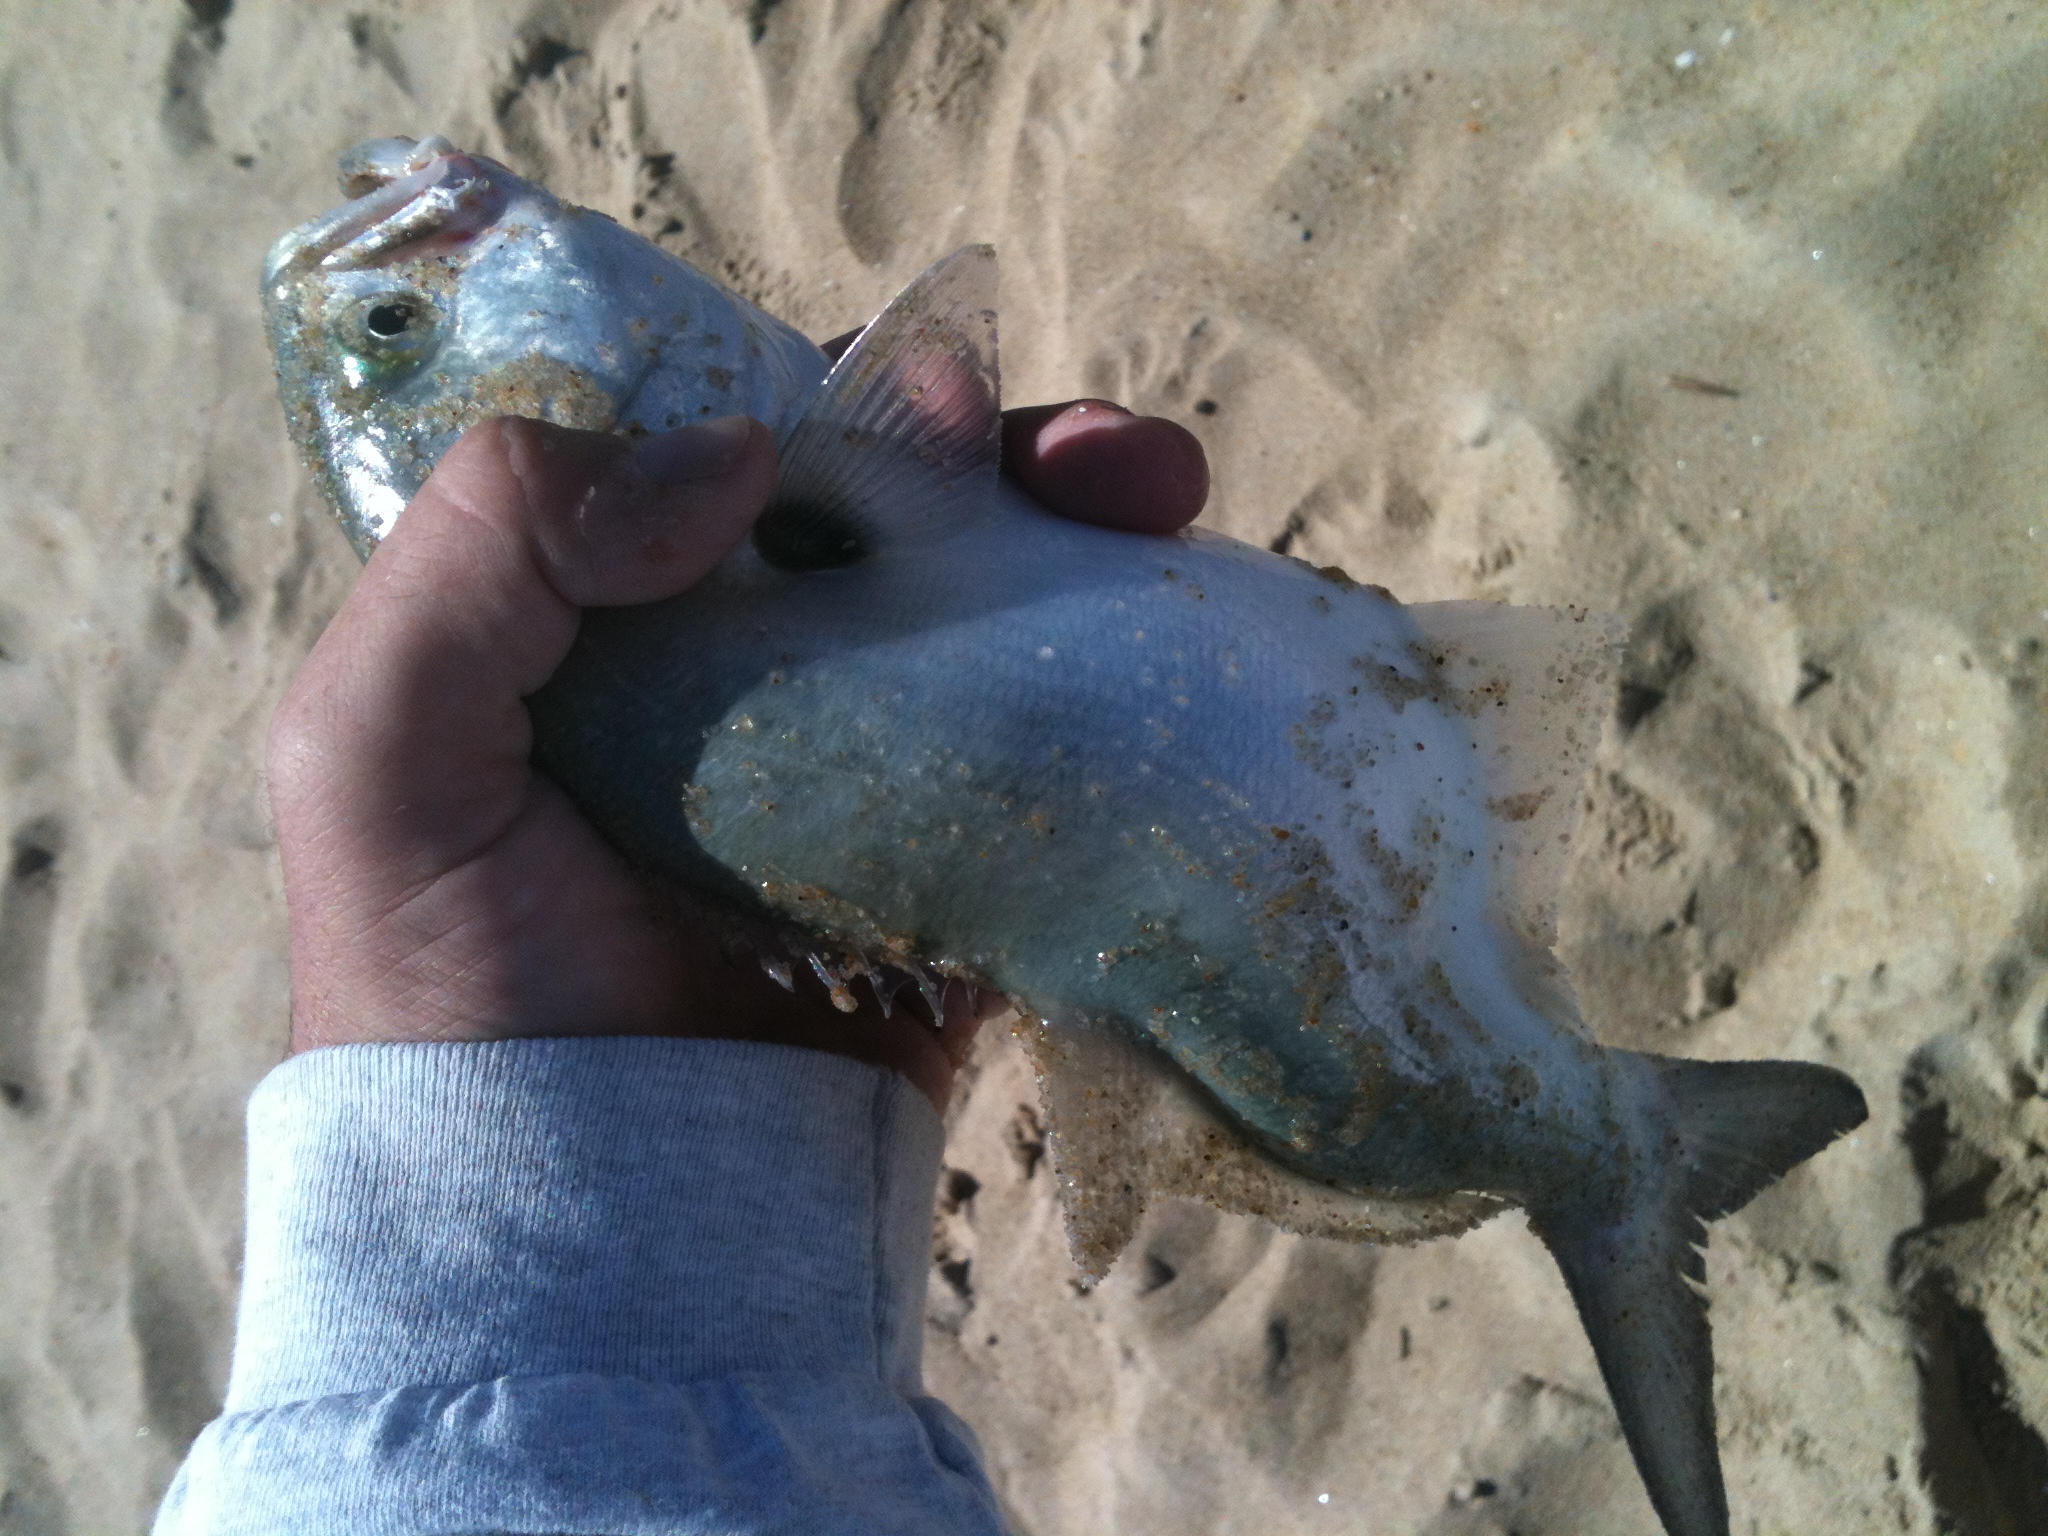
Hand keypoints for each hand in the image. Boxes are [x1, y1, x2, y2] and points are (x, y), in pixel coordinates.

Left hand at [268, 396, 1206, 1110]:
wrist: (587, 1240)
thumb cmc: (456, 994)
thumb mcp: (379, 750)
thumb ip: (493, 551)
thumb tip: (741, 454)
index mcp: (601, 626)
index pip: (735, 459)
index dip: (848, 403)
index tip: (945, 399)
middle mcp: (734, 685)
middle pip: (898, 530)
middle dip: (1017, 467)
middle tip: (1126, 463)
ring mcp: (857, 785)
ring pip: (992, 626)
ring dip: (1093, 559)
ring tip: (1174, 520)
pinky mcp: (950, 885)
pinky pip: (1050, 773)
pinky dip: (1122, 708)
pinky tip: (1186, 661)